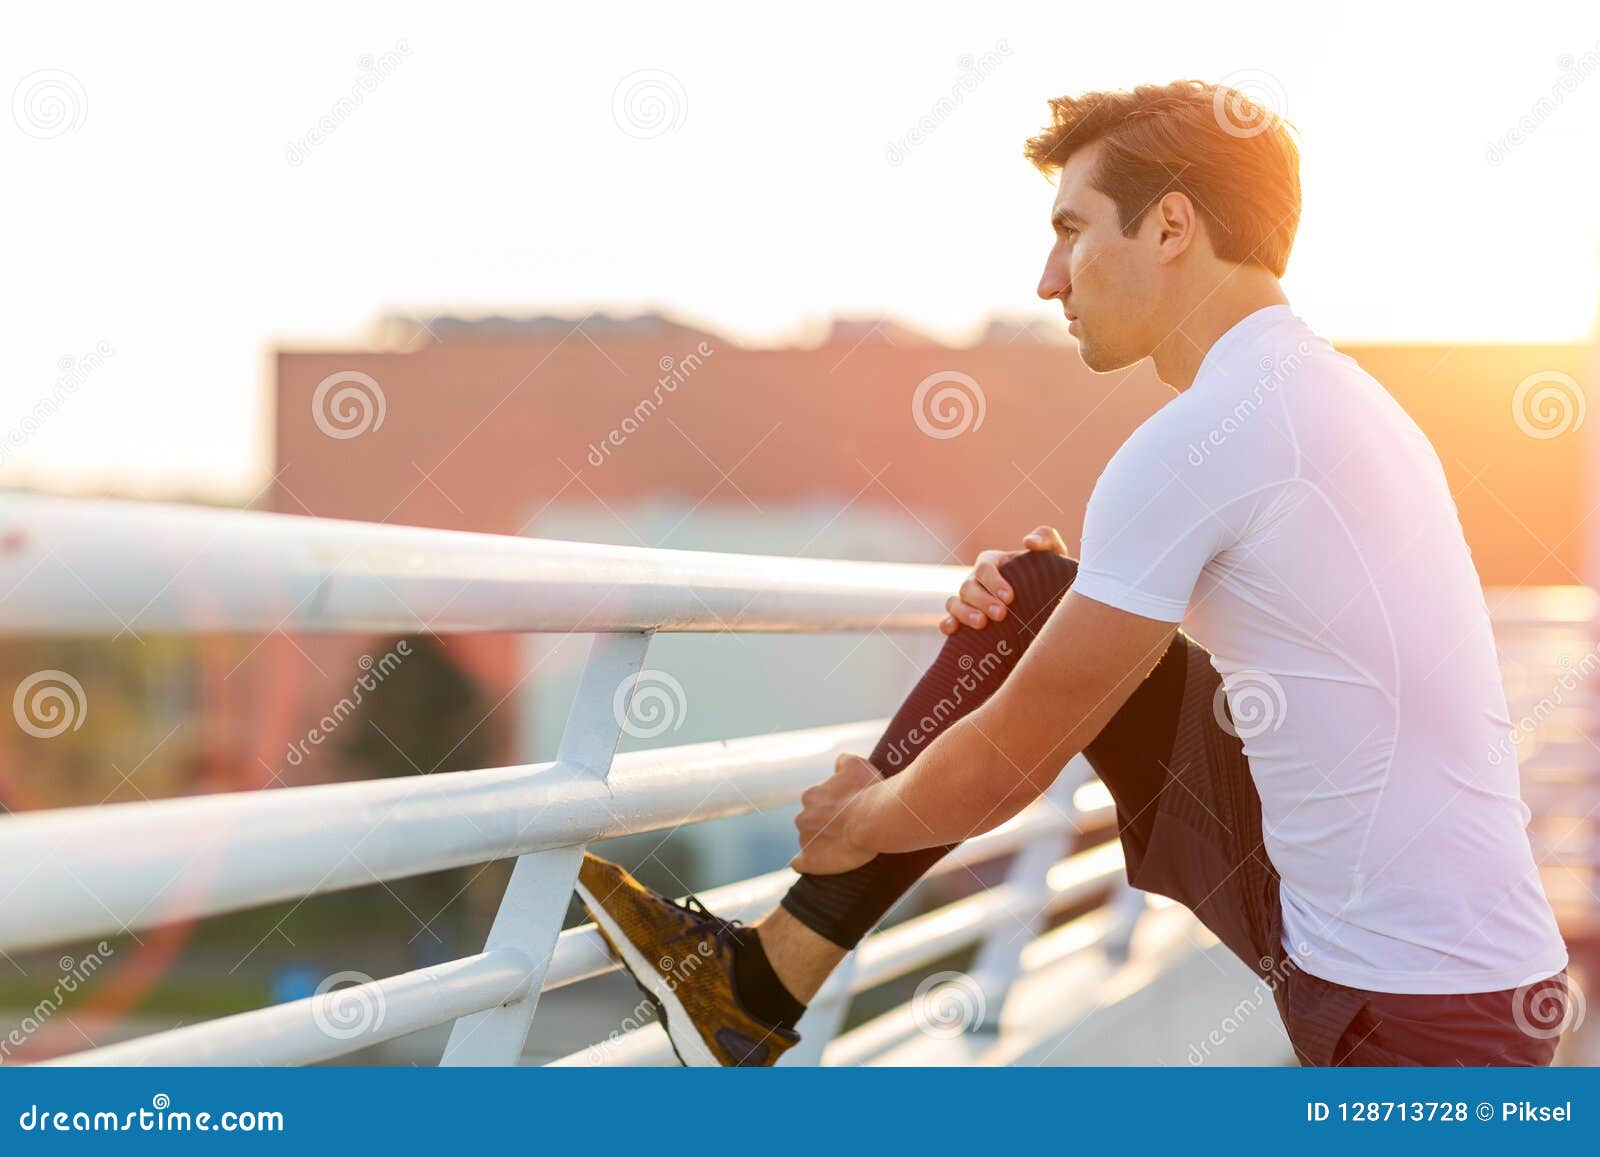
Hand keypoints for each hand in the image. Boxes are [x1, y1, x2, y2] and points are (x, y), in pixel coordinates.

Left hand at [789, 753, 882, 874]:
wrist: (873, 820)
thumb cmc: (867, 792)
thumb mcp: (857, 765)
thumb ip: (843, 762)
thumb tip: (838, 764)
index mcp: (811, 795)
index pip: (818, 801)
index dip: (834, 806)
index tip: (848, 810)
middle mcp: (803, 816)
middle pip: (812, 821)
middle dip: (826, 823)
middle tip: (849, 827)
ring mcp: (806, 839)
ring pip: (810, 840)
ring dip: (822, 841)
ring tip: (844, 845)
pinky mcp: (811, 860)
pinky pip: (800, 863)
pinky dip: (803, 862)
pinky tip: (809, 863)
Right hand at [939, 525, 1069, 635]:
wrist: (1049, 605)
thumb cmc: (1050, 577)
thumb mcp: (1054, 555)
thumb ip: (1046, 539)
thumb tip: (1028, 541)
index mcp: (992, 562)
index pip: (985, 567)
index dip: (993, 582)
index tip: (1010, 597)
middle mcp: (976, 581)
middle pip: (968, 587)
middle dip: (982, 600)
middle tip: (1001, 615)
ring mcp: (967, 601)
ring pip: (955, 603)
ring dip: (965, 613)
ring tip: (982, 625)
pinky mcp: (964, 620)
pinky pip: (948, 620)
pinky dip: (947, 624)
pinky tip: (953, 630)